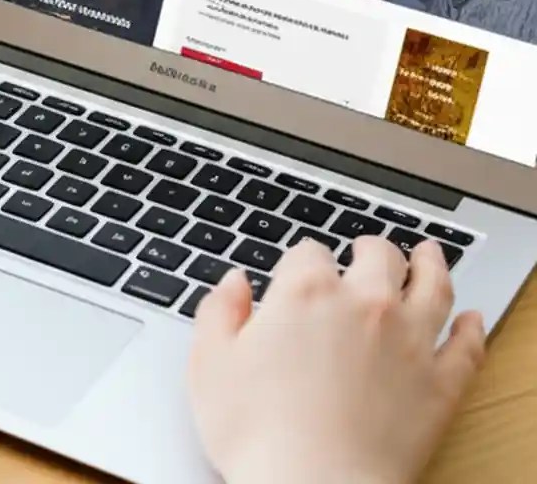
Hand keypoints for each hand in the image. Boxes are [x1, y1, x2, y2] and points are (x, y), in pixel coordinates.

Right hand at [189, 237, 485, 483]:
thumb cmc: (257, 432)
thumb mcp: (210, 364)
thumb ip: (220, 312)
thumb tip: (233, 283)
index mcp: (304, 293)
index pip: (307, 252)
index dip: (300, 260)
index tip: (296, 272)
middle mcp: (364, 305)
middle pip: (378, 256)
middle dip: (369, 249)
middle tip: (365, 251)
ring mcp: (410, 341)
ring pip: (433, 286)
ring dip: (432, 264)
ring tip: (430, 254)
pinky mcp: (441, 383)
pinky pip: (466, 346)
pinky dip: (471, 328)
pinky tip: (471, 320)